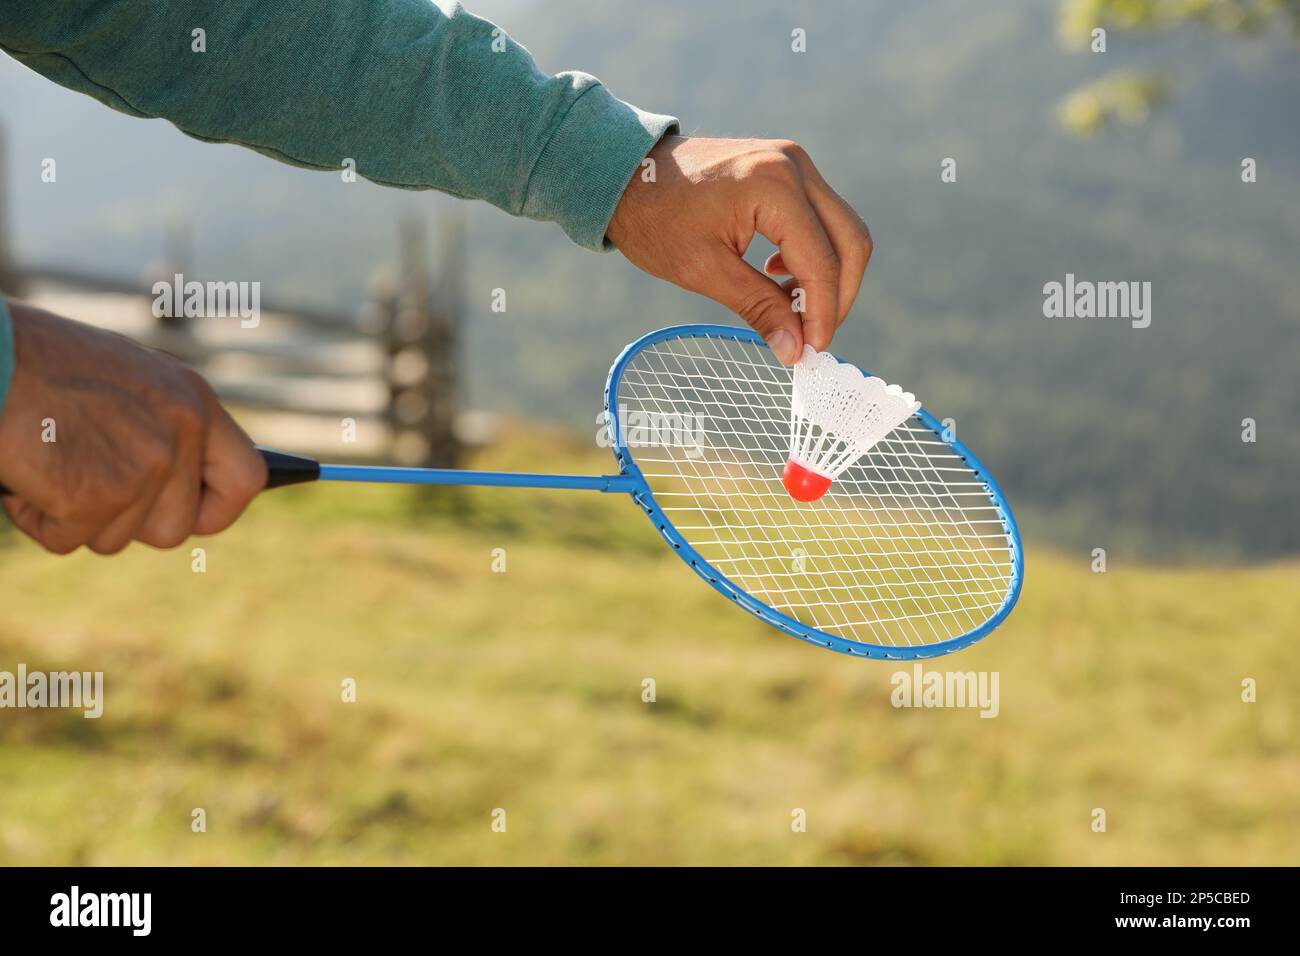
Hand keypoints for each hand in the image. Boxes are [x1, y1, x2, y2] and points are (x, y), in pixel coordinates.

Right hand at [0, 302, 265, 554]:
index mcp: (193, 400)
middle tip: (81, 480)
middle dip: (124, 521)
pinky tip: (22, 472)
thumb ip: (159, 427)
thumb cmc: (37, 359)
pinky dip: (35, 518)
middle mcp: (180, 434)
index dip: (218, 510)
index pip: (247, 477)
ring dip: (73, 516)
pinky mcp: (95, 497)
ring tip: (46, 459)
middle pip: (172, 528)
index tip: (194, 517)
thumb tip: (177, 488)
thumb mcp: (123, 380)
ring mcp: (144, 468)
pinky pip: (66, 540)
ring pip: (115, 538)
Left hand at [607, 135, 872, 362]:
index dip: (824, 314)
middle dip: (838, 296)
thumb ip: (758, 308)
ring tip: (791, 312)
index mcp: (774, 186)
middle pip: (850, 241)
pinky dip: (813, 255)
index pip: (822, 261)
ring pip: (842, 230)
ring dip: (828, 277)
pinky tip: (777, 278)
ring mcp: (794, 164)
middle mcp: (795, 166)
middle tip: (812, 338)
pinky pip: (821, 219)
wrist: (627, 174)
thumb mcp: (704, 271)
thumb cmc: (655, 219)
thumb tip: (796, 351)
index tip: (812, 352)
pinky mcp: (787, 170)